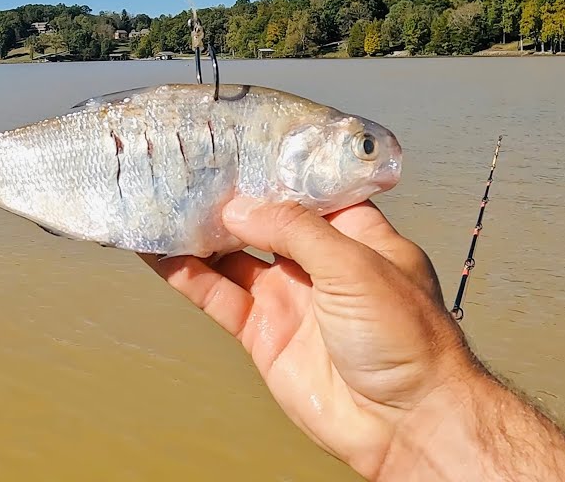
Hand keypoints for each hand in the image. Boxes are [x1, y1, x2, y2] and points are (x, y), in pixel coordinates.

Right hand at [143, 198, 564, 481]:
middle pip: (263, 219)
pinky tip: (157, 252)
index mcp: (356, 234)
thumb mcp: (355, 264)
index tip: (233, 142)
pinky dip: (187, 275)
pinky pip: (218, 296)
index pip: (307, 190)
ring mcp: (289, 298)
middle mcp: (320, 262)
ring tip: (157, 201)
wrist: (406, 422)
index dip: (272, 169)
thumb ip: (295, 229)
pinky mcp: (264, 335)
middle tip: (183, 167)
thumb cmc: (406, 337)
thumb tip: (238, 208)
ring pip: (232, 256)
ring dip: (197, 233)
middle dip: (227, 197)